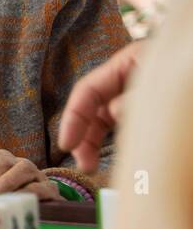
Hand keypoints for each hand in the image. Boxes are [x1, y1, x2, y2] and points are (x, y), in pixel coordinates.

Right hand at [59, 42, 141, 172]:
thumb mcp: (162, 86)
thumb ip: (134, 98)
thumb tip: (113, 112)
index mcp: (129, 62)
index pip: (87, 89)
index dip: (73, 118)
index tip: (65, 145)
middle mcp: (131, 79)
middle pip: (95, 108)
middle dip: (84, 137)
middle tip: (83, 165)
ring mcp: (140, 96)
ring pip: (109, 122)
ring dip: (97, 144)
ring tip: (92, 166)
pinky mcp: (152, 114)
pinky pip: (126, 129)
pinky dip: (117, 143)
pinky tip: (115, 157)